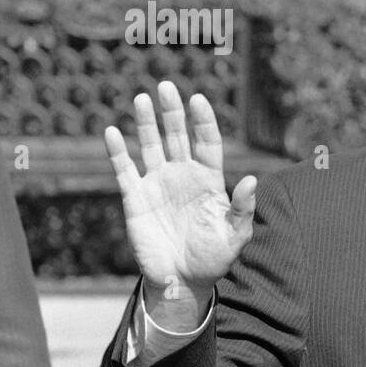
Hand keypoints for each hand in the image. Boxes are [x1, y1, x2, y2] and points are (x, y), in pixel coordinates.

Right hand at [104, 81, 256, 317]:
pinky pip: (125, 170)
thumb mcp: (236, 234)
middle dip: (172, 111)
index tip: (198, 99)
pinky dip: (117, 152)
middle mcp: (182, 175)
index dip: (202, 121)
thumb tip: (252, 179)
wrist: (185, 280)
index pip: (206, 141)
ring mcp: (158, 184)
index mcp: (209, 179)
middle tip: (166, 86)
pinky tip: (112, 132)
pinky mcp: (135, 198)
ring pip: (150, 145)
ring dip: (145, 123)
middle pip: (177, 136)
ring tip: (142, 98)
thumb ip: (243, 207)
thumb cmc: (215, 256)